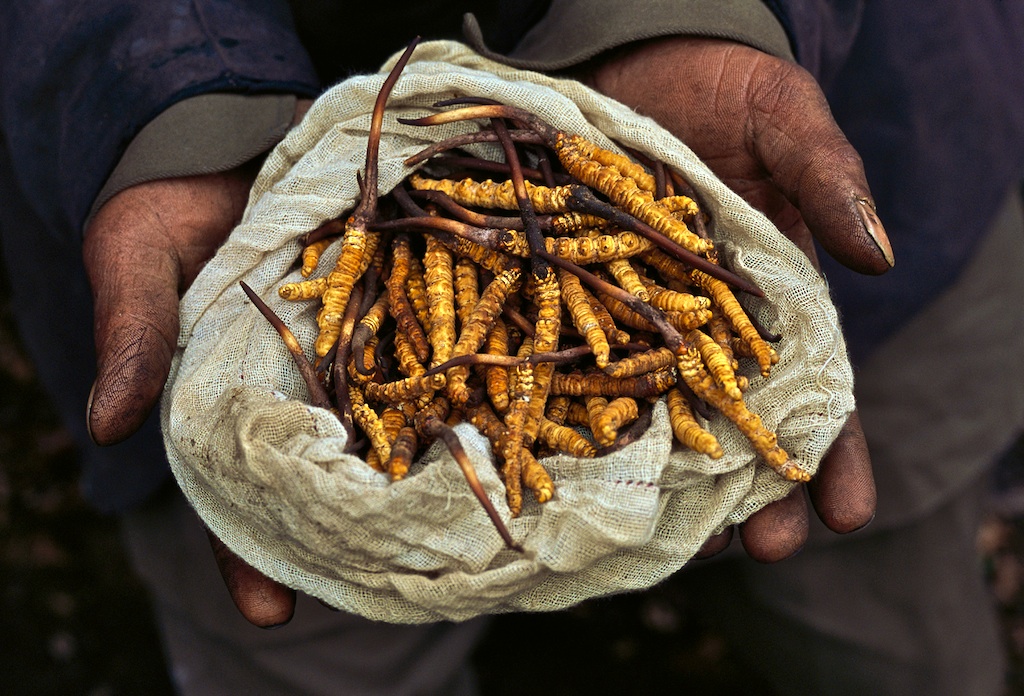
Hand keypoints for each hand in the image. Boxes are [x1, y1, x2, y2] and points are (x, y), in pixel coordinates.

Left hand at [588, 38, 883, 560]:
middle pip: (740, 423)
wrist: (635, 60)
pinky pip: (583, 365)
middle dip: (755, 492)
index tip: (845, 514)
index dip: (834, 452)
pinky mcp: (582, 299)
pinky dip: (588, 417)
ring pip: (662, 415)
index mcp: (777, 298)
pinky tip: (583, 470)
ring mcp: (644, 319)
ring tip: (672, 543)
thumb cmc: (723, 86)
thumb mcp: (784, 117)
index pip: (817, 388)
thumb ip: (827, 177)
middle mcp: (711, 325)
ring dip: (671, 480)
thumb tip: (877, 257)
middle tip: (762, 551)